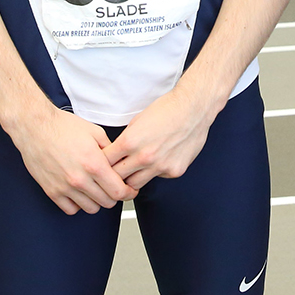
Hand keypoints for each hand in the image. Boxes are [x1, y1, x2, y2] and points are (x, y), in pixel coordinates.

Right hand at [2, 105, 137, 212]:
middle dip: (114, 195)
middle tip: (113, 187)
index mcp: (94, 164)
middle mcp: (80, 179)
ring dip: (97, 201)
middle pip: (107, 202)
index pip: (119, 191)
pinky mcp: (52, 191)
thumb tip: (120, 162)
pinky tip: (79, 193)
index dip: (129, 192)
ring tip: (95, 189)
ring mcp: (65, 187)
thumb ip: (111, 150)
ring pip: (91, 208)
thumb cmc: (63, 126)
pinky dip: (78, 204)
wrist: (35, 127)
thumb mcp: (95, 132)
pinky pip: (71, 210)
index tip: (130, 190)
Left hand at [104, 83, 219, 187]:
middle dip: (112, 176)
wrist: (194, 109)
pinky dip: (153, 173)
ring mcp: (160, 167)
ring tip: (131, 172)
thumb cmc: (166, 110)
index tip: (101, 165)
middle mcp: (144, 157)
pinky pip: (156, 178)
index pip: (105, 162)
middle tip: (112, 174)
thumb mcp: (137, 121)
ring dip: (131, 179)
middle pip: (116, 178)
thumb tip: (116, 153)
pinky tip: (157, 161)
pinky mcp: (173, 171)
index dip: (100, 164)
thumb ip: (126, 140)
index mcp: (130, 142)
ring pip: (134, 185)